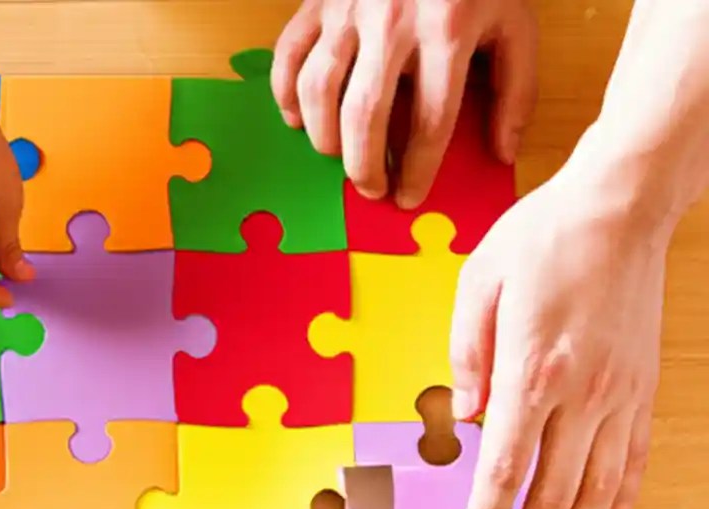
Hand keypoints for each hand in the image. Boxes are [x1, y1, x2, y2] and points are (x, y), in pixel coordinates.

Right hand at [271, 0, 537, 206]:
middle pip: (366, 115)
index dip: (417, 169)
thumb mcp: (516, 25)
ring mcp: (348, 11)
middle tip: (370, 188)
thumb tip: (502, 150)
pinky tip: (297, 119)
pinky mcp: (318, 2)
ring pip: (319, 90)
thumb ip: (516, 89)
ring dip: (324, 136)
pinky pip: (289, 56)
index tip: (409, 196)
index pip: (430, 121)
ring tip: (338, 156)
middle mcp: (393, 23)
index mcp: (449, 32)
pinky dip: (285, 94)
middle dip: (364, 166)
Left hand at [450, 145, 671, 508]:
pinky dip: (618, 506)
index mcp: (530, 369)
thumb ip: (465, 354)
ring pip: (597, 491)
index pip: (503, 466)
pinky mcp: (641, 391)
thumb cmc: (543, 238)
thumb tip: (463, 412)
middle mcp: (580, 393)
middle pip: (551, 493)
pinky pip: (631, 462)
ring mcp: (617, 396)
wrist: (621, 207)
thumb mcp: (476, 283)